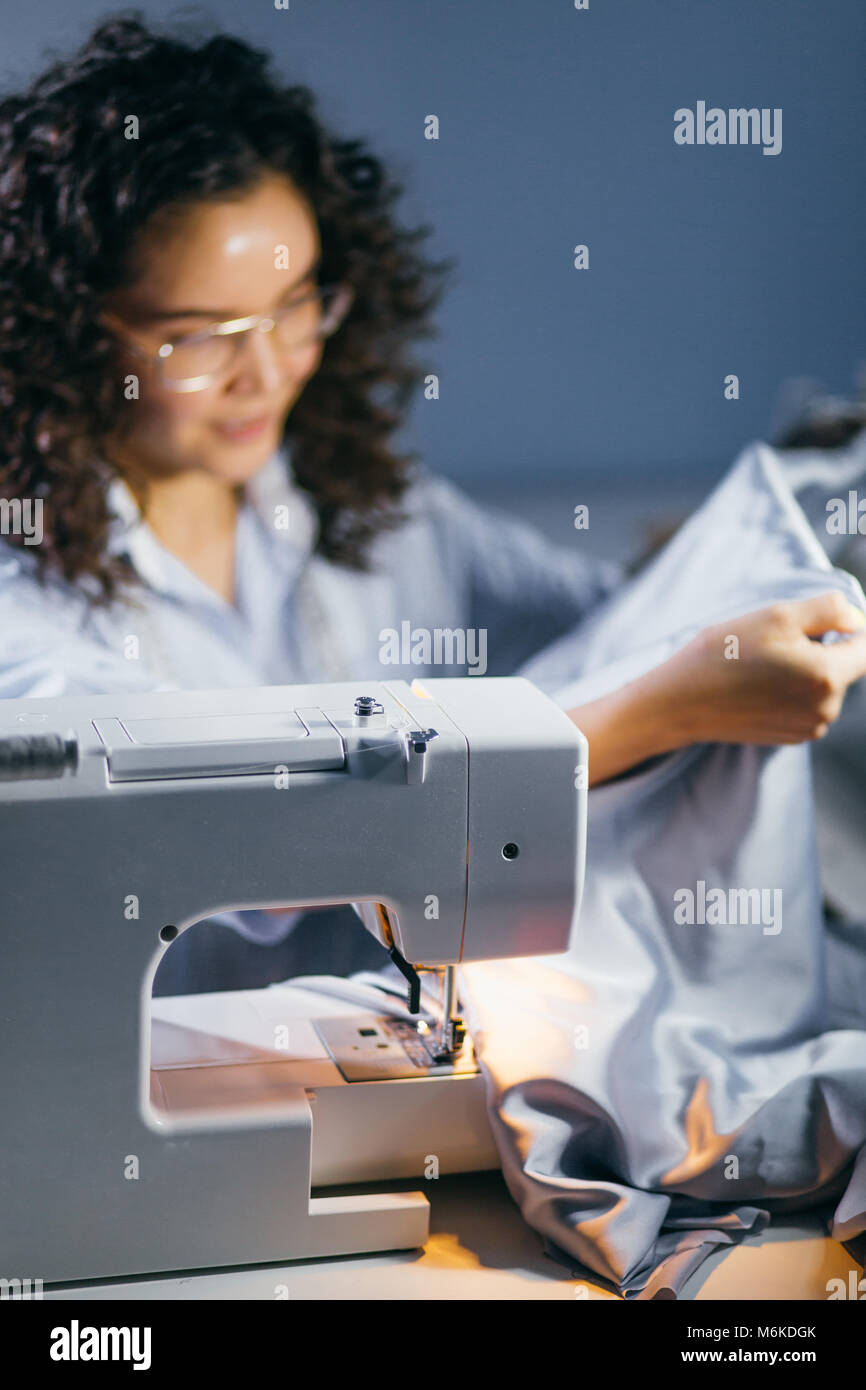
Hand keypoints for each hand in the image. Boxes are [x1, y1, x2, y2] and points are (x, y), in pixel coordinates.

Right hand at [666, 591, 865, 746]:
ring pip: (824, 686)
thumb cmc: (724, 654)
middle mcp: (826, 709)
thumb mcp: (777, 615)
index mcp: (828, 676)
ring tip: (762, 665)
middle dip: (820, 649)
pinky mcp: (791, 737)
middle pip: (844, 666)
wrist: (680, 702)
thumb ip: (829, 610)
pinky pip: (806, 704)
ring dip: (804, 670)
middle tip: (774, 643)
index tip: (815, 624)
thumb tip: (856, 619)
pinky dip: (790, 691)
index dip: (846, 628)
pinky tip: (758, 686)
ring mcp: (808, 728)